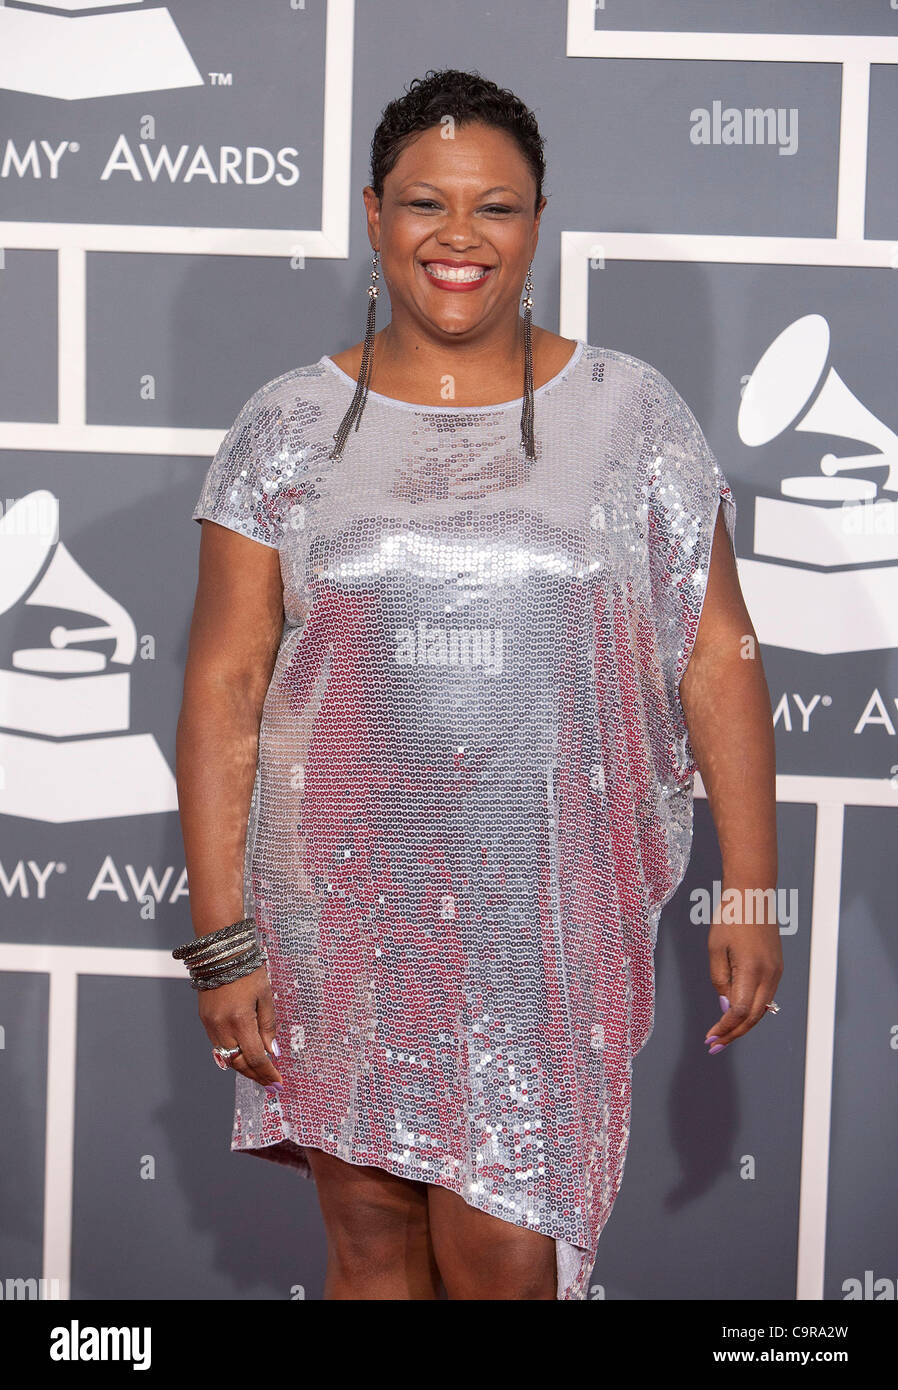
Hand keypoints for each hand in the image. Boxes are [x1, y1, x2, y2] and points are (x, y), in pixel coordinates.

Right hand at [198, 966, 282, 1088]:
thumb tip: (271, 1051)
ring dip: (243, 1068)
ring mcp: (211, 1025)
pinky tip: (243, 1057)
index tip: (278, 1083)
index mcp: (240, 1020)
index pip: (255, 1057)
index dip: (267, 1073)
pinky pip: (219, 1046)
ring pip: (227, 1057)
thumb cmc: (247, 970)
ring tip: (259, 1074)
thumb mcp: (265, 996)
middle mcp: (222, 1027)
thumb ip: (268, 1026)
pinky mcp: (205, 1020)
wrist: (221, 952)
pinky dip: (232, 1055)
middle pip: (239, 1063)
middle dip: (255, 1076)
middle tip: (270, 1083)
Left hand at [704, 899, 783, 1053]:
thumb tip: (726, 1006)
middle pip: (753, 1017)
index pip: (738, 1011)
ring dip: (743, 1024)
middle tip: (714, 1046)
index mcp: (752, 970)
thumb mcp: (715, 949)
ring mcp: (777, 972)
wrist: (753, 894)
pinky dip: (752, 1009)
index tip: (710, 1039)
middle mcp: (769, 975)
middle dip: (734, 1034)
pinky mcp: (777, 968)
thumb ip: (720, 980)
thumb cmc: (730, 918)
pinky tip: (736, 1015)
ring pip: (761, 1009)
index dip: (724, 1028)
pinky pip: (765, 996)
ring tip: (723, 1035)